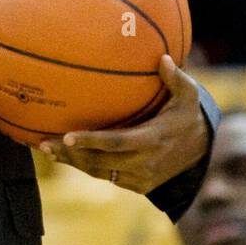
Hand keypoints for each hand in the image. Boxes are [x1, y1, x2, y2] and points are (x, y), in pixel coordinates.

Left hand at [38, 55, 208, 193]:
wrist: (202, 154)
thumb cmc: (188, 117)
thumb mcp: (189, 97)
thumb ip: (176, 79)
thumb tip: (164, 59)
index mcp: (152, 139)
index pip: (116, 142)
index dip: (90, 142)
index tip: (67, 136)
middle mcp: (144, 162)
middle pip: (99, 161)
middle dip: (69, 154)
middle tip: (43, 143)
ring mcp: (140, 177)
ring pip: (98, 172)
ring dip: (72, 162)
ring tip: (46, 149)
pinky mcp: (137, 186)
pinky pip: (106, 177)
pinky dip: (86, 167)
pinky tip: (66, 157)